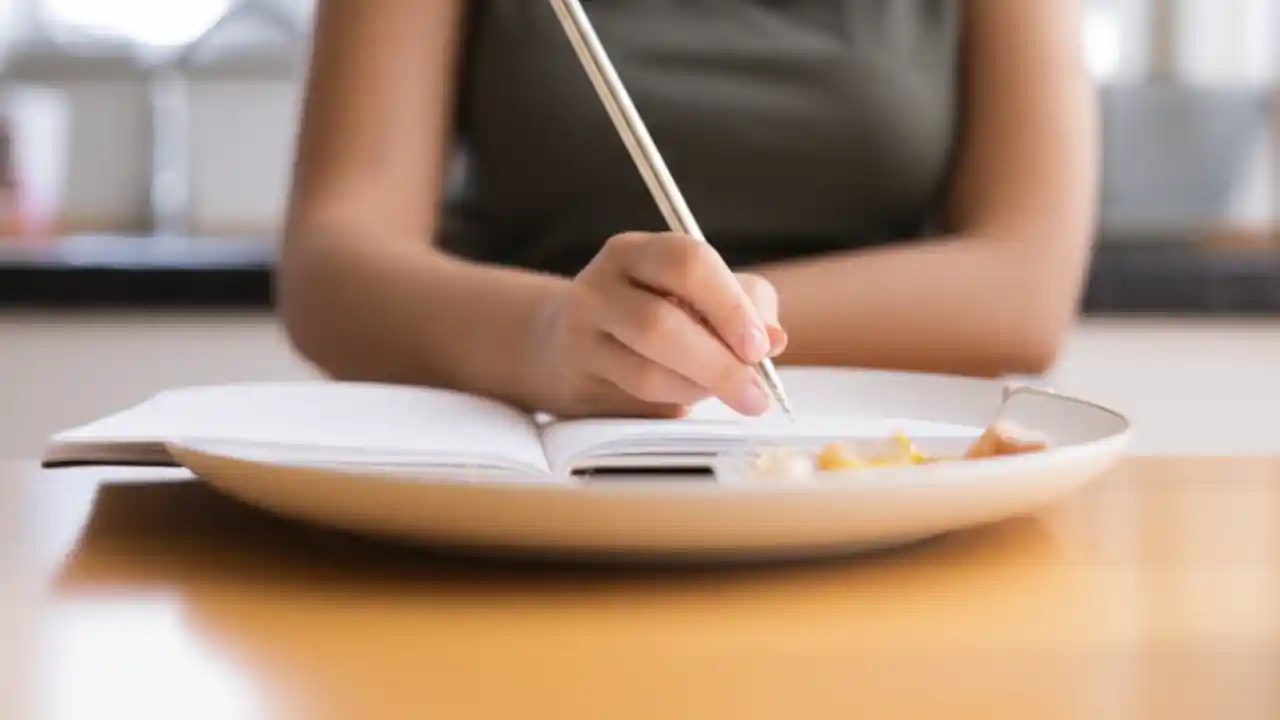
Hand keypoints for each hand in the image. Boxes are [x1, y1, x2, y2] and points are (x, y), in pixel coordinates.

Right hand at [529, 232, 786, 417]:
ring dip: (697, 392)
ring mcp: (579, 337)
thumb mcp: (701, 292)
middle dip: (719, 365)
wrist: (562, 343)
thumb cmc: (652, 310)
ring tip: (719, 392)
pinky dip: (673, 408)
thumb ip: (747, 305)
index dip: (729, 306)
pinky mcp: (576, 384)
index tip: (760, 346)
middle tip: (754, 394)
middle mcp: (597, 288)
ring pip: (648, 374)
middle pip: (660, 325)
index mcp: (633, 252)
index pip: (686, 264)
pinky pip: (637, 407)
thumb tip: (775, 339)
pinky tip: (680, 398)